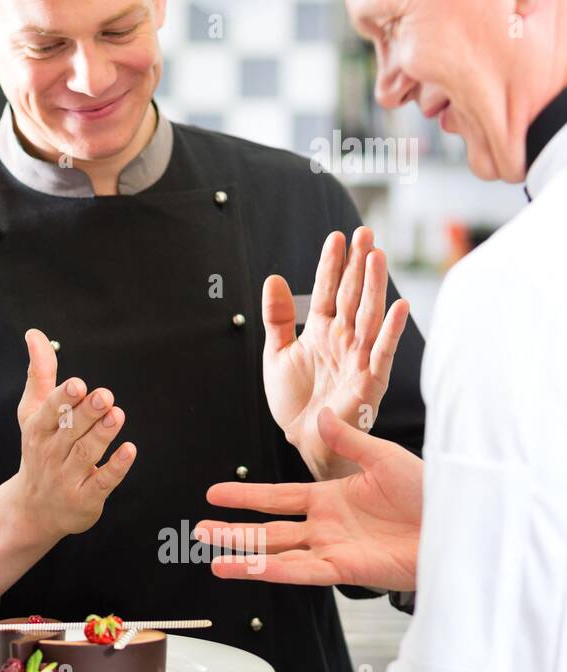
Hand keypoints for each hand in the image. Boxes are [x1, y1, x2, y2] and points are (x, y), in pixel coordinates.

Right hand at [12, 328, 136, 541]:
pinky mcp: (85, 499)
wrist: (33, 508)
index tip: (78, 384)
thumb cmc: (39, 449)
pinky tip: (129, 450)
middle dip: (87, 414)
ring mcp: (66, 478)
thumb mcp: (33, 412)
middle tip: (105, 396)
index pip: (49, 412)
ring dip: (102, 435)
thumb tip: (35, 334)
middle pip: (70, 431)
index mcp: (37, 430)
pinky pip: (102, 482)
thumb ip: (40, 373)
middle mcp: (49, 453)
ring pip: (85, 454)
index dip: (63, 399)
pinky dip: (115, 467)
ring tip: (117, 415)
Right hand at [195, 407, 421, 591]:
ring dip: (242, 554)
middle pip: (268, 529)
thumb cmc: (432, 493)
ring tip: (211, 555)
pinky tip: (245, 570)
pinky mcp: (346, 569)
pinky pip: (300, 570)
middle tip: (200, 529)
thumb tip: (321, 415)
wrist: (460, 525)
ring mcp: (333, 548)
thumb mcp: (385, 456)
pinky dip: (271, 570)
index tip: (215, 493)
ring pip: (277, 552)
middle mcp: (326, 525)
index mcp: (330, 497)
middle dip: (232, 530)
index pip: (277, 496)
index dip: (245, 496)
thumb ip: (348, 440)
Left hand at [263, 226, 409, 479]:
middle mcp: (343, 339)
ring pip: (367, 315)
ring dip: (374, 287)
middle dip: (358, 265)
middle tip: (365, 233)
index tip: (337, 236)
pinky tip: (399, 307)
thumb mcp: (277, 354)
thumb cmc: (295, 400)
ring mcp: (358, 357)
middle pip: (352, 295)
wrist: (304, 439)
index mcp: (321, 331)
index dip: (332, 264)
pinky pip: (381, 352)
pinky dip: (390, 330)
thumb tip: (273, 279)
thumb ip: (277, 318)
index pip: (328, 290)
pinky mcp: (369, 380)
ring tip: (377, 257)